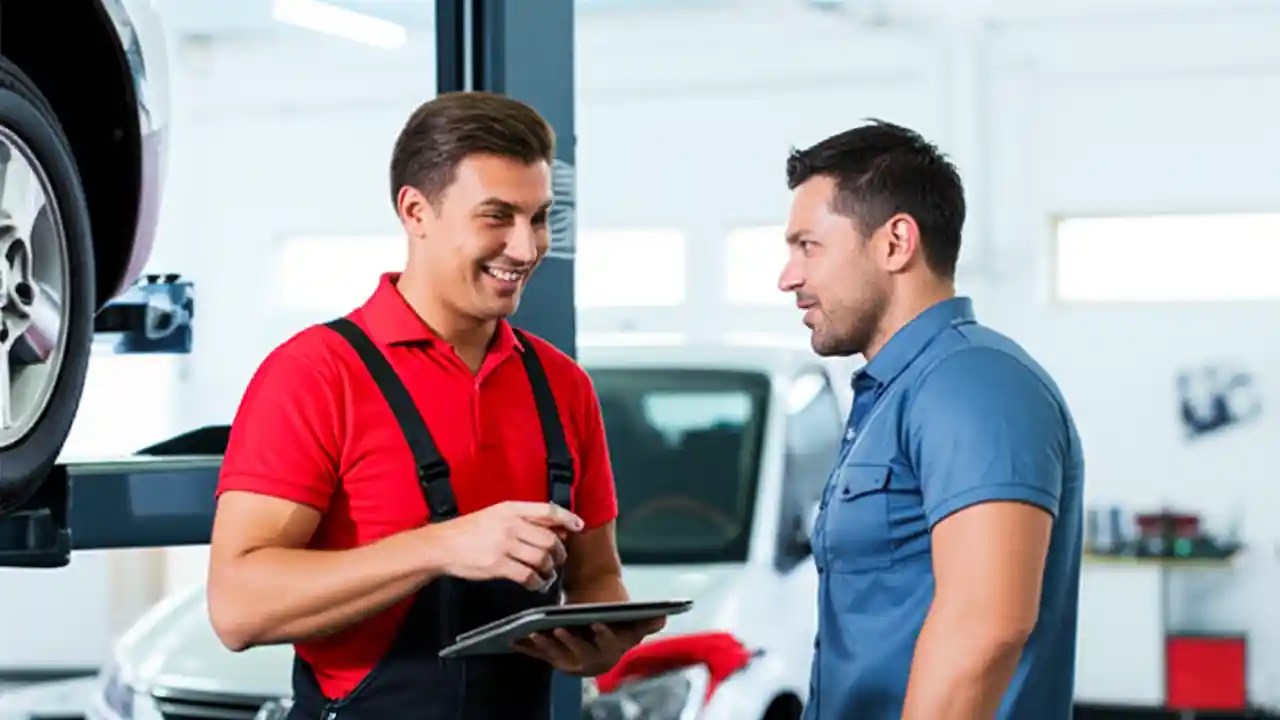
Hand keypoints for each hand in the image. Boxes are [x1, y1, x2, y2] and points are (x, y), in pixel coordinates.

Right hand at [430, 501, 583, 590]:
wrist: (442, 545)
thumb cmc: (469, 530)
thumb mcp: (496, 514)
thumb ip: (522, 519)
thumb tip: (553, 528)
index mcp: (511, 509)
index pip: (548, 510)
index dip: (567, 518)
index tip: (578, 526)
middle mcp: (510, 525)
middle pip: (549, 538)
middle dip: (559, 552)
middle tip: (559, 559)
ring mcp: (504, 545)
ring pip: (541, 558)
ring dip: (549, 569)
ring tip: (547, 573)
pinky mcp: (498, 565)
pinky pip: (527, 575)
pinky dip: (536, 582)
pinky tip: (535, 584)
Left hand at [511, 617, 666, 675]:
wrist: (596, 621)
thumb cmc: (614, 617)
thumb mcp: (632, 619)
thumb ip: (646, 620)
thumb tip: (663, 618)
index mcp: (612, 653)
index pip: (609, 647)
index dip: (604, 636)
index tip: (597, 622)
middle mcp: (591, 663)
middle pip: (578, 654)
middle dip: (569, 643)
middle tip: (559, 628)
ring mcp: (569, 663)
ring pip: (555, 656)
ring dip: (544, 645)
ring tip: (534, 630)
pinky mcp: (551, 658)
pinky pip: (538, 655)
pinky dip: (526, 648)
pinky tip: (514, 638)